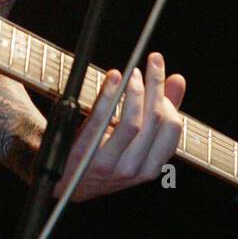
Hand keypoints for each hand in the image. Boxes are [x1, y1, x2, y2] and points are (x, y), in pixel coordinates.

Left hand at [52, 53, 185, 202]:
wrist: (59, 177)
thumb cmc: (100, 153)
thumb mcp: (132, 138)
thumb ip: (157, 112)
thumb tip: (178, 80)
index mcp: (149, 167)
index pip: (173, 129)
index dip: (169, 97)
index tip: (159, 71)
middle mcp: (133, 170)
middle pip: (156, 121)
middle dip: (156, 86)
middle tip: (151, 62)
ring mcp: (109, 165)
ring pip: (133, 123)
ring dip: (135, 91)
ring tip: (132, 72)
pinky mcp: (85, 155)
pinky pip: (100, 120)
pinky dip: (109, 95)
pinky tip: (113, 78)